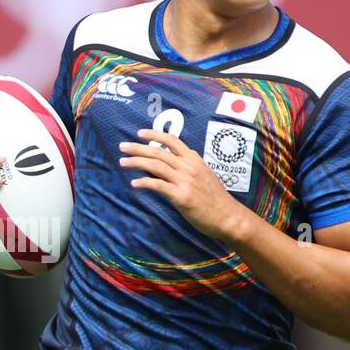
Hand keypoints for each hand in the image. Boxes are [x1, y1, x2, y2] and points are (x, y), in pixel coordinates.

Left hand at [118, 128, 247, 240]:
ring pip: (156, 165)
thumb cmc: (214, 198)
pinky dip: (145, 182)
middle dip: (137, 148)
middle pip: (158, 152)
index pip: (172, 140)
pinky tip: (135, 183)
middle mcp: (188, 167)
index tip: (139, 133)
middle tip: (122, 146)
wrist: (227, 216)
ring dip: (136, 162)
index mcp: (194, 159)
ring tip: (122, 162)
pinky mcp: (181, 196)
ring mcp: (185, 181)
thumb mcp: (204, 174)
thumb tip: (170, 160)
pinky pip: (159, 185)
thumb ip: (188, 166)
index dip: (154, 134)